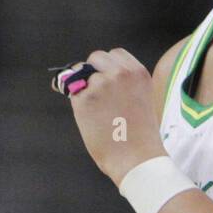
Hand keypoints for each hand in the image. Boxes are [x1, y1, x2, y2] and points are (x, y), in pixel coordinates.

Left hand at [65, 48, 164, 183]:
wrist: (137, 159)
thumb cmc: (139, 136)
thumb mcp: (141, 99)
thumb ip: (123, 84)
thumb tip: (92, 76)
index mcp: (139, 73)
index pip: (116, 54)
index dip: (108, 67)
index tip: (106, 79)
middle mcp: (121, 73)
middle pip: (97, 57)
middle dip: (93, 71)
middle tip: (95, 92)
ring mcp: (101, 84)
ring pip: (80, 71)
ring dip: (82, 85)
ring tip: (94, 109)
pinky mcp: (84, 97)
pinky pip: (71, 90)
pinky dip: (76, 100)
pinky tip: (88, 117)